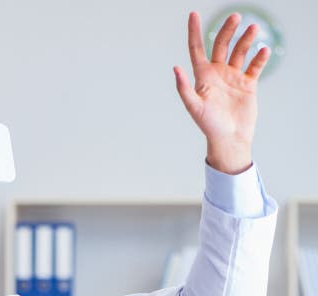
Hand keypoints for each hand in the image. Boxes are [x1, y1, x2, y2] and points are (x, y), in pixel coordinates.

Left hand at [174, 11, 270, 173]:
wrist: (229, 138)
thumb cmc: (208, 125)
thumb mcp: (194, 106)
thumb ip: (184, 88)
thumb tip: (175, 68)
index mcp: (202, 76)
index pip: (197, 49)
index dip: (194, 32)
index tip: (193, 14)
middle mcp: (217, 73)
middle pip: (222, 45)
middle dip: (227, 30)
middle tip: (235, 17)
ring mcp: (233, 77)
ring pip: (240, 52)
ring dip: (246, 40)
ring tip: (253, 29)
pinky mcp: (248, 84)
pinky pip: (254, 66)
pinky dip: (259, 58)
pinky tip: (263, 50)